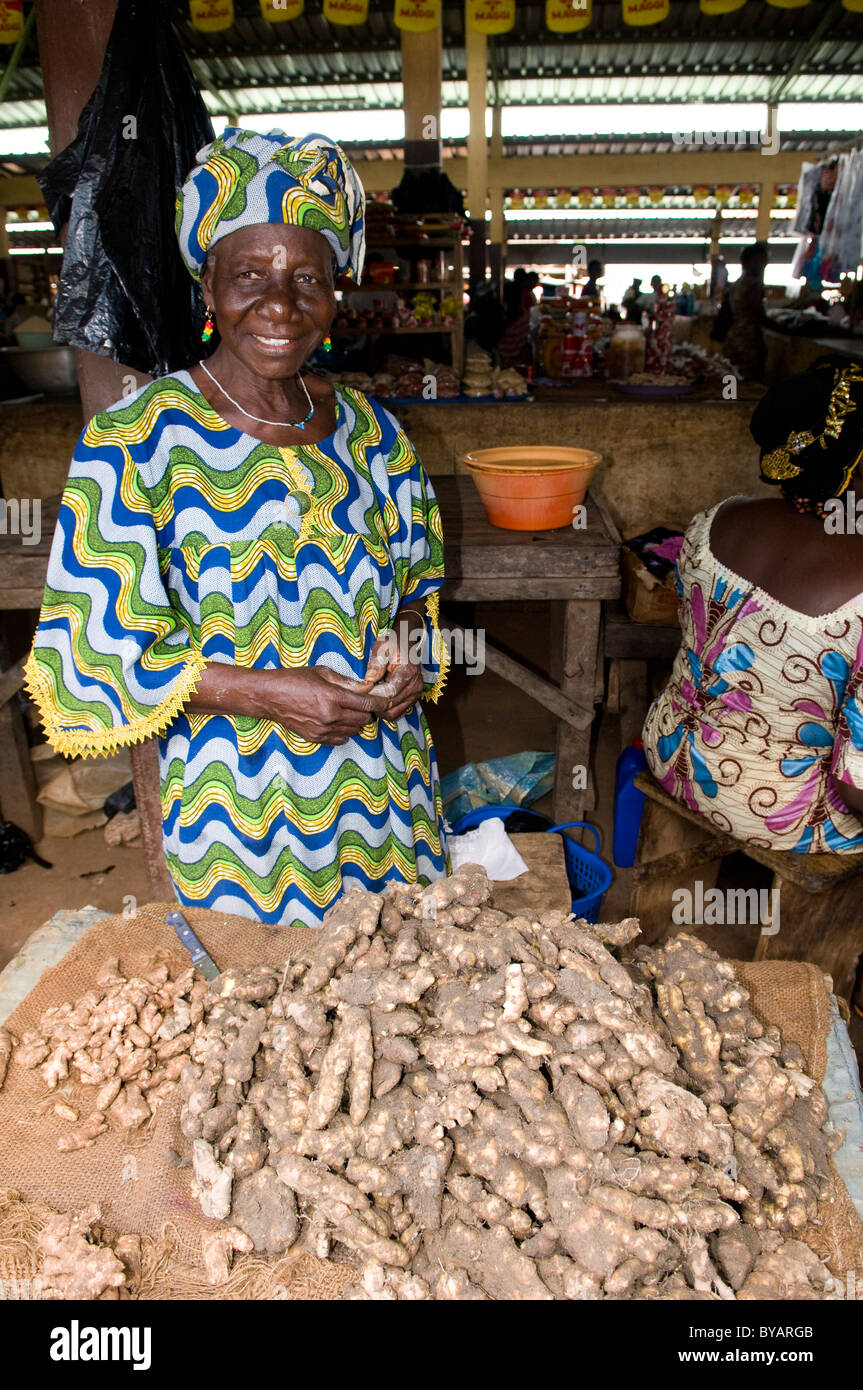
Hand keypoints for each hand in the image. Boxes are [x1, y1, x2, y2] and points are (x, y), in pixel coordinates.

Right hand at [266, 666, 389, 745]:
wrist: (270, 696)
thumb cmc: (295, 679)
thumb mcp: (322, 673)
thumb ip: (347, 682)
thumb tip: (366, 688)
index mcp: (332, 696)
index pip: (366, 704)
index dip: (380, 703)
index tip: (385, 701)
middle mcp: (329, 715)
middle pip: (363, 719)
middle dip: (368, 712)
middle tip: (364, 704)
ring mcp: (322, 729)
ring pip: (354, 730)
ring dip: (357, 722)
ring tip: (350, 711)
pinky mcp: (316, 738)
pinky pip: (341, 739)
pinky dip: (345, 731)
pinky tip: (340, 721)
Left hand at [363, 615, 424, 721]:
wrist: (407, 644)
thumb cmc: (394, 644)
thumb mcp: (382, 647)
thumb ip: (376, 663)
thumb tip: (369, 679)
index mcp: (408, 673)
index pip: (389, 693)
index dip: (372, 696)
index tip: (359, 693)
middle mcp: (414, 686)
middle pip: (390, 706)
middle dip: (373, 704)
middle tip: (360, 697)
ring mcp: (415, 694)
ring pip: (393, 714)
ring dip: (379, 710)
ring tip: (369, 699)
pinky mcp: (413, 699)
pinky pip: (397, 713)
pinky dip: (385, 711)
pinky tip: (377, 700)